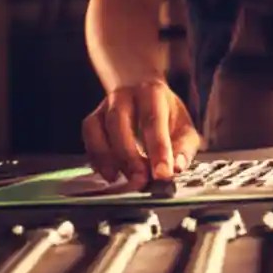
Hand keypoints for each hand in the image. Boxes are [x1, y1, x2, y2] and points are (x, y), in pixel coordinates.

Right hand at [81, 79, 199, 190]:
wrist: (144, 94)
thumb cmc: (166, 114)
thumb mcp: (184, 127)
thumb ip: (183, 148)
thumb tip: (177, 167)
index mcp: (152, 92)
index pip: (153, 121)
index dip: (158, 150)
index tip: (162, 174)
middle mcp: (124, 96)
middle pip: (119, 123)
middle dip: (129, 156)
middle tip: (141, 180)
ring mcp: (105, 107)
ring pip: (98, 131)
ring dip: (110, 160)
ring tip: (126, 180)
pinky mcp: (93, 119)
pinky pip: (89, 139)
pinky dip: (97, 159)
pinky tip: (111, 174)